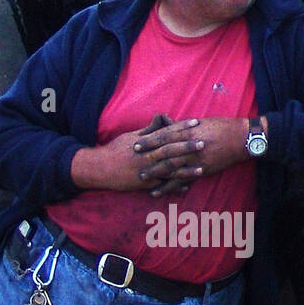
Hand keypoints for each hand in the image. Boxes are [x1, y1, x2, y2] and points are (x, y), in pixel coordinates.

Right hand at [71, 115, 204, 191]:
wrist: (99, 168)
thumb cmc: (116, 150)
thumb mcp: (131, 136)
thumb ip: (149, 129)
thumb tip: (162, 117)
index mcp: (146, 142)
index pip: (167, 132)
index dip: (182, 128)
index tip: (196, 122)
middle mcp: (147, 156)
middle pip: (170, 150)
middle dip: (187, 147)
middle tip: (204, 142)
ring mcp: (146, 171)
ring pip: (169, 170)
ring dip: (186, 170)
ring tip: (202, 168)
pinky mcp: (144, 184)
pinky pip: (162, 186)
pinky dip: (174, 187)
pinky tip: (188, 187)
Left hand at [136, 116, 250, 195]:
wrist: (240, 139)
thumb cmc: (220, 127)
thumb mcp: (200, 123)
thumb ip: (181, 126)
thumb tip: (165, 123)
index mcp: (189, 131)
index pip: (164, 136)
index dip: (149, 141)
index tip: (136, 144)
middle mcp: (190, 146)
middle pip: (164, 153)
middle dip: (148, 158)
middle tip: (134, 162)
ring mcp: (196, 160)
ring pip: (171, 168)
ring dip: (155, 174)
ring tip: (142, 179)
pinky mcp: (202, 171)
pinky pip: (182, 181)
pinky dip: (170, 187)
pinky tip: (159, 192)